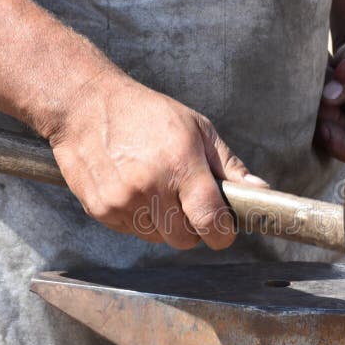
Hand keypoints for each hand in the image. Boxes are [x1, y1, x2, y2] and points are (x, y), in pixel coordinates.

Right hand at [49, 72, 266, 249]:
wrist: (84, 105)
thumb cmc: (146, 113)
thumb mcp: (196, 128)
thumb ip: (228, 165)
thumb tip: (259, 191)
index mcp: (181, 164)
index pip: (210, 221)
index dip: (222, 233)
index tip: (224, 229)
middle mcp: (151, 186)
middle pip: (185, 239)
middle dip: (193, 228)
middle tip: (188, 203)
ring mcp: (123, 201)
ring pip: (158, 238)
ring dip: (165, 224)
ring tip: (157, 189)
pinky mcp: (101, 210)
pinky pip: (133, 232)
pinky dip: (139, 219)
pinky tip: (134, 190)